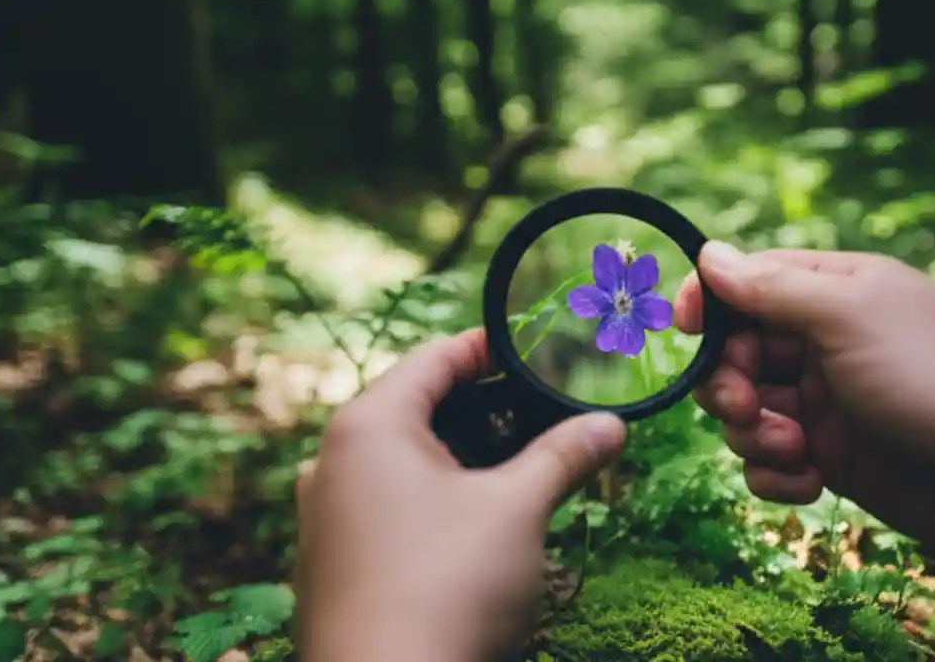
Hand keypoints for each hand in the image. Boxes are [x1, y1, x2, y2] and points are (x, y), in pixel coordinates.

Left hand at [294, 329, 625, 661]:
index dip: (492, 348)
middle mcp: (332, 460)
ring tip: (516, 472)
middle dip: (484, 410)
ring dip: (460, 459)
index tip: (541, 352)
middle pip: (416, 408)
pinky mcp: (330, 563)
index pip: (435, 357)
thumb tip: (610, 425)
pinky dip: (430, 501)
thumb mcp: (518, 509)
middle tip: (542, 417)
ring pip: (400, 463)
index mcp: (368, 425)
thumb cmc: (446, 586)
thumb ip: (564, 455)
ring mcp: (325, 515)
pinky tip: (473, 527)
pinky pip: (385, 507)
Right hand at [675, 243, 934, 554]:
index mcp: (835, 290)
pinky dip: (776, 473)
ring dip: (753, 434)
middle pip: (735, 352)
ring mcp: (825, 402)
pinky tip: (809, 482)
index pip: (749, 281)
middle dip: (729, 382)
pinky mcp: (829, 457)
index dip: (710, 302)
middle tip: (745, 408)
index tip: (685, 329)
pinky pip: (769, 460)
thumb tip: (710, 254)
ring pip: (745, 411)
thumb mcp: (848, 316)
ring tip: (793, 449)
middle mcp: (825, 342)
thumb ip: (774, 288)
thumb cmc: (931, 379)